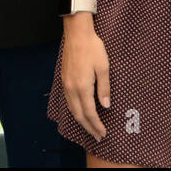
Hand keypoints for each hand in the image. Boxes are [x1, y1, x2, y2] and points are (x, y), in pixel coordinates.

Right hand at [60, 16, 109, 140]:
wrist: (77, 34)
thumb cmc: (93, 48)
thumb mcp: (103, 68)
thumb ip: (104, 88)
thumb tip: (106, 106)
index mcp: (82, 87)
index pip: (90, 113)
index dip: (96, 125)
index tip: (103, 133)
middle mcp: (72, 88)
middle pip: (79, 115)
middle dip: (89, 127)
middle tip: (97, 136)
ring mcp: (66, 84)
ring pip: (72, 109)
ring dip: (81, 121)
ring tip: (90, 128)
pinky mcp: (64, 79)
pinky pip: (68, 101)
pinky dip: (75, 111)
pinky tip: (80, 111)